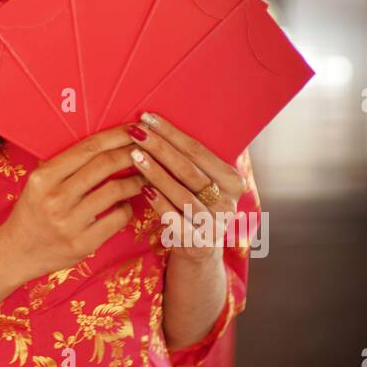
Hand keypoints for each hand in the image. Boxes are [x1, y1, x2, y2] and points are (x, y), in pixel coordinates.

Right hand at [0, 125, 144, 284]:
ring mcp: (69, 223)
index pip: (88, 148)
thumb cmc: (33, 211)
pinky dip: (127, 208)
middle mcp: (55, 198)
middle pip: (105, 165)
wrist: (19, 251)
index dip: (116, 136)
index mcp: (44, 177)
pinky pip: (118, 218)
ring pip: (115, 190)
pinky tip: (125, 204)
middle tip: (146, 150)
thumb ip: (67, 165)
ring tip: (143, 177)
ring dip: (136, 180)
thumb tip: (108, 143)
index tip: (134, 130)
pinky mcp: (83, 244)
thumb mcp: (40, 182)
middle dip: (131, 153)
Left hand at [126, 112, 247, 263]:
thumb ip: (189, 160)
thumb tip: (154, 124)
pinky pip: (176, 220)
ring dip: (156, 173)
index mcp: (232, 181)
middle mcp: (228, 202)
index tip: (147, 118)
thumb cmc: (194, 204)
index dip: (171, 133)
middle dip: (160, 148)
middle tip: (136, 132)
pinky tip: (143, 189)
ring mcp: (214, 224)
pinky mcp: (198, 243)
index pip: (198, 151)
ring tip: (134, 155)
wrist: (200, 249)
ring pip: (182, 194)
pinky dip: (159, 204)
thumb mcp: (201, 183)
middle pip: (188, 170)